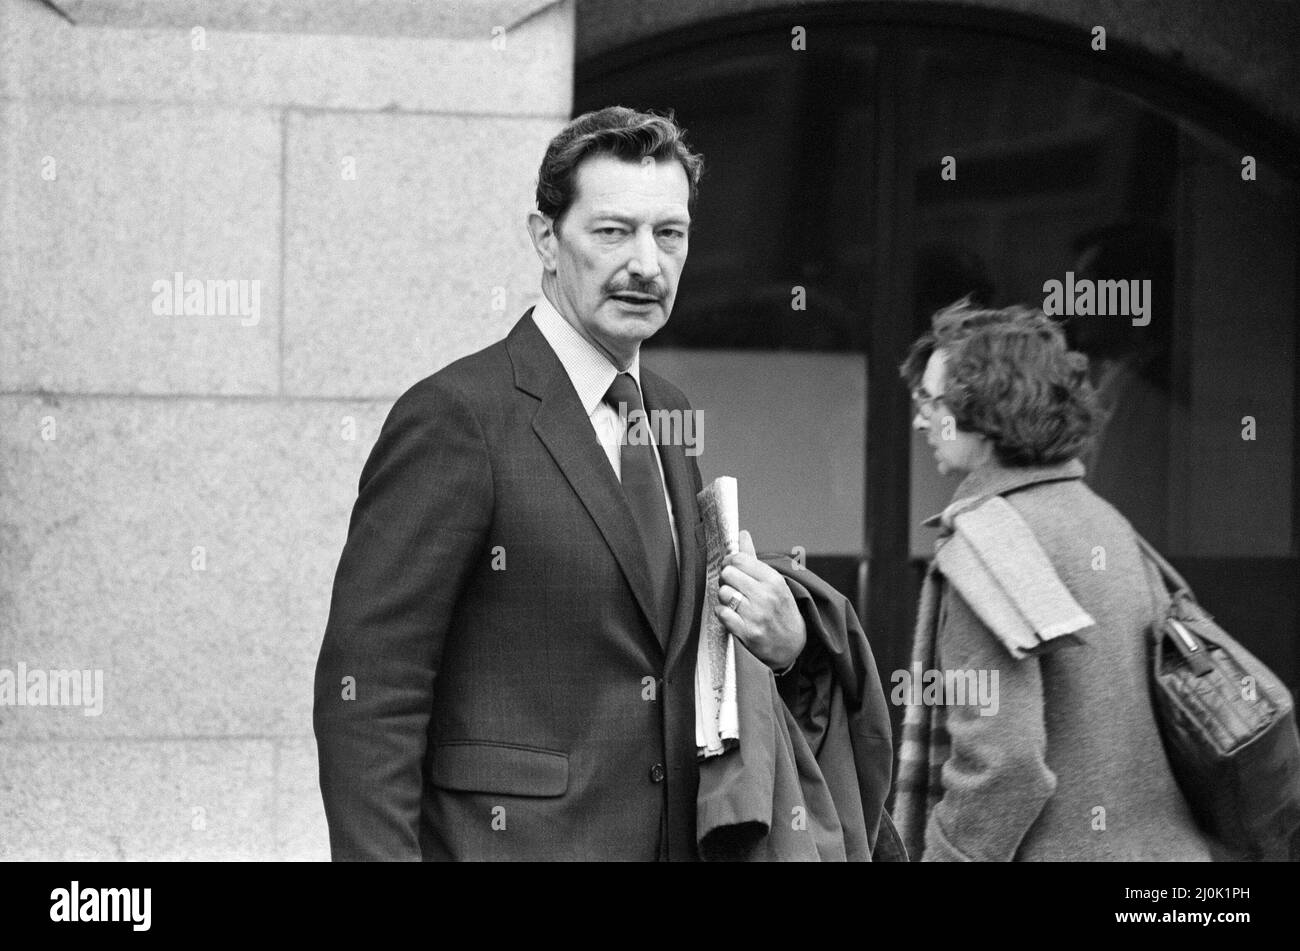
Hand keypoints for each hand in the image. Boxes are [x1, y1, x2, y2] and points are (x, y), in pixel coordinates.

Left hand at [714, 530, 805, 671]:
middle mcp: (766, 596)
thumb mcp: (773, 582)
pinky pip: (722, 614)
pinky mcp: (748, 633)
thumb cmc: (780, 609)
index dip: (729, 562)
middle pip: (727, 574)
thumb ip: (753, 558)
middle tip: (732, 586)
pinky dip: (722, 613)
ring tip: (733, 601)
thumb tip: (742, 533)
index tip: (731, 569)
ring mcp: (756, 616)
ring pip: (723, 593)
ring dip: (724, 597)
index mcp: (773, 580)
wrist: (793, 644)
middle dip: (726, 579)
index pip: (738, 560)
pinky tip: (730, 614)